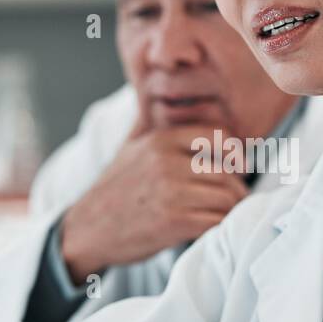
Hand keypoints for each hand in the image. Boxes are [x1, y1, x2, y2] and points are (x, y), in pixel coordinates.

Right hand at [59, 124, 248, 284]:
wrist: (86, 230)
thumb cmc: (114, 190)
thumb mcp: (129, 147)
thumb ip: (149, 122)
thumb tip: (156, 90)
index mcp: (161, 140)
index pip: (220, 138)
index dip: (235, 155)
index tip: (235, 169)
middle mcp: (167, 162)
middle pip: (228, 171)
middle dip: (236, 188)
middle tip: (232, 199)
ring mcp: (171, 192)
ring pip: (227, 197)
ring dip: (231, 210)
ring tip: (222, 214)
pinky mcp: (173, 222)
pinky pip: (217, 221)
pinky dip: (220, 227)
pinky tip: (210, 228)